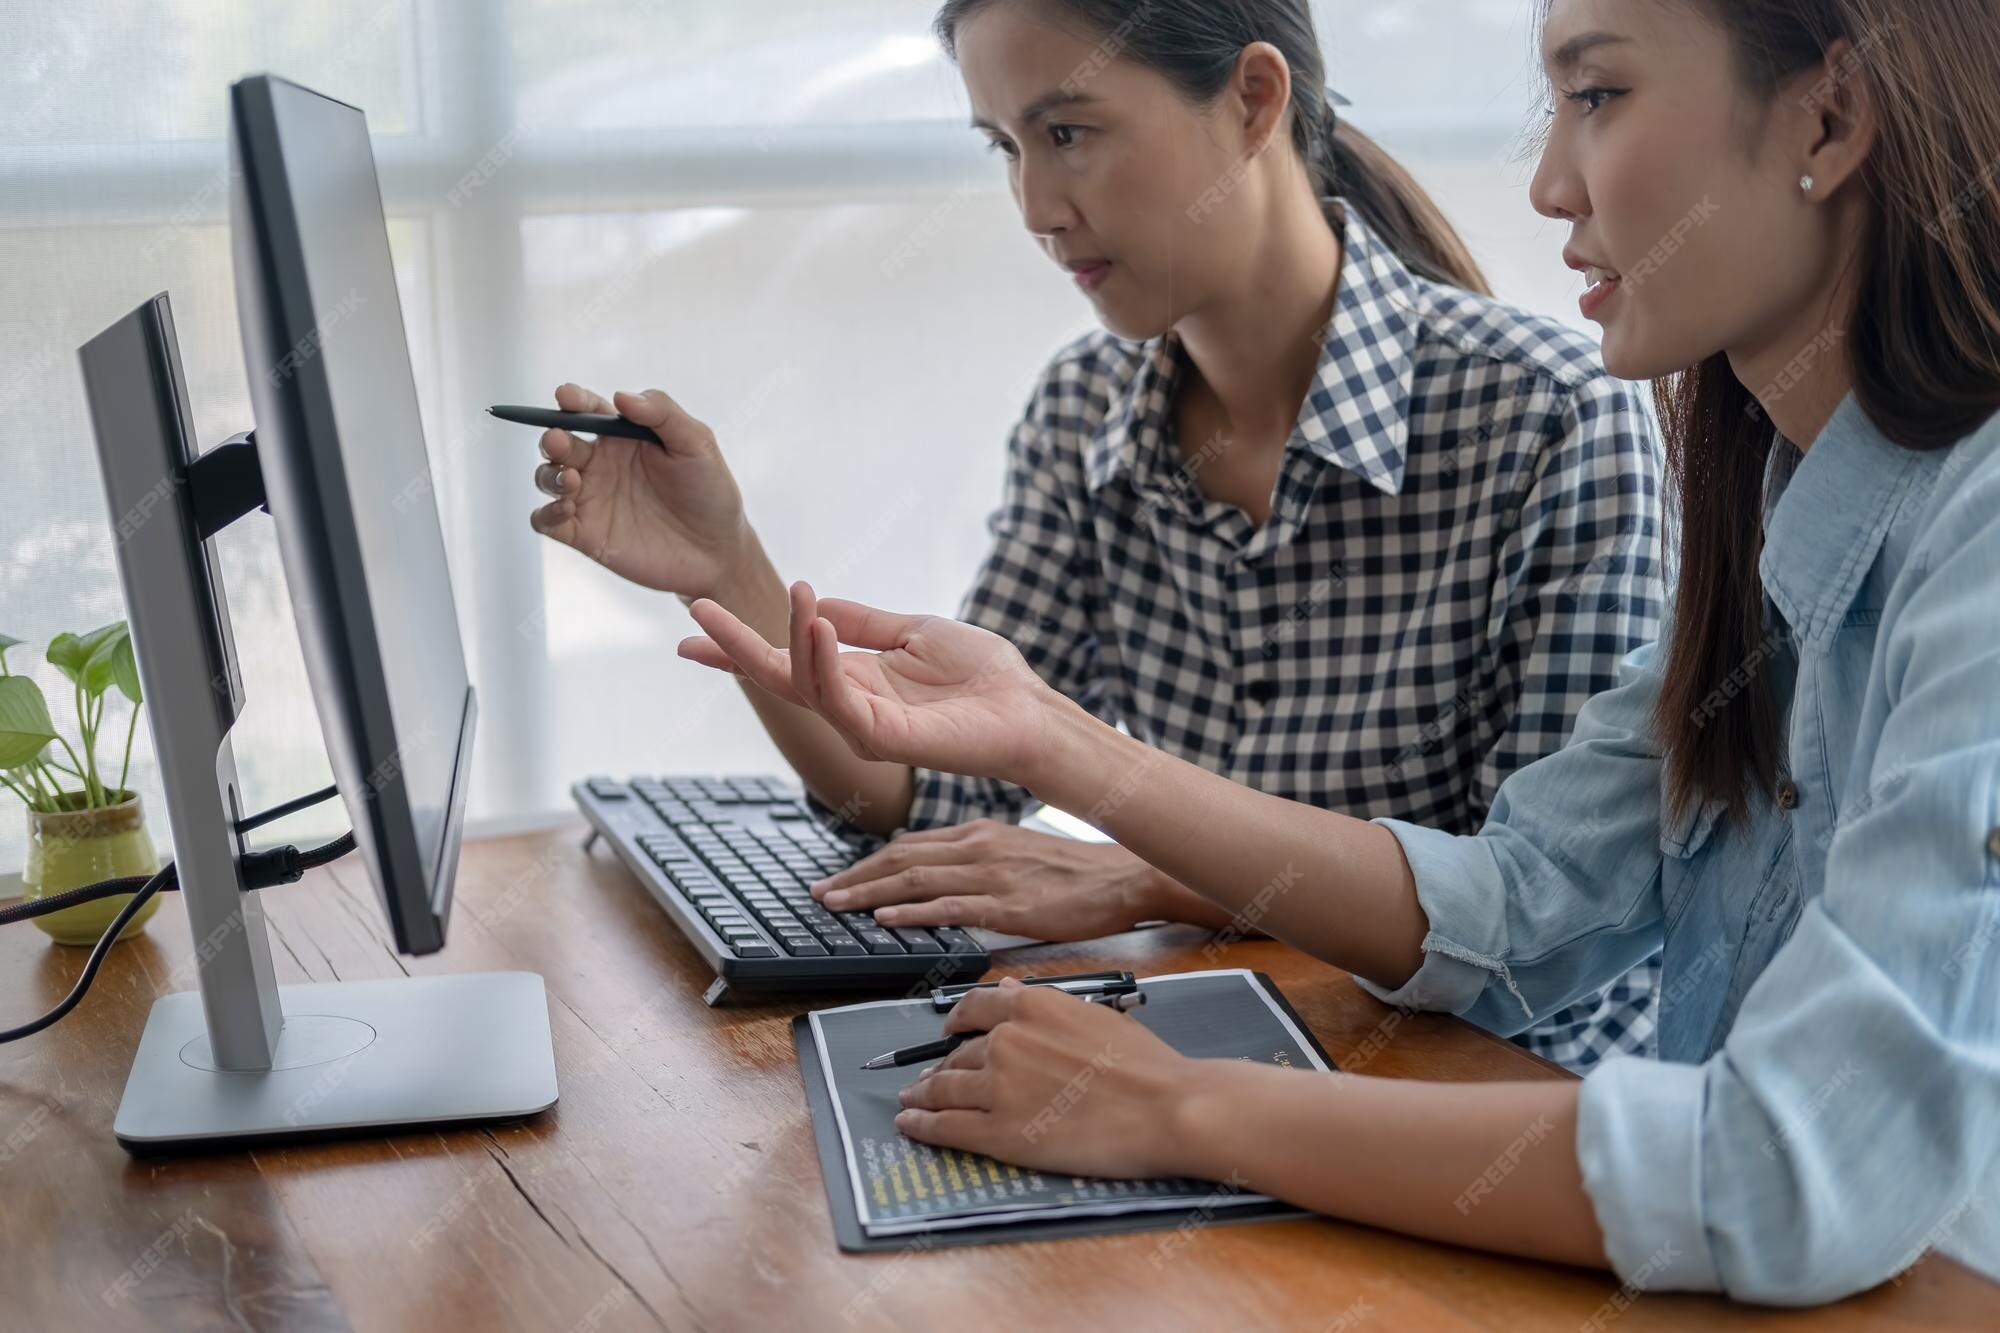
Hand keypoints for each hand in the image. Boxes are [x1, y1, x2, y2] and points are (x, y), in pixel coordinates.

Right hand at [529, 382, 755, 597]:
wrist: (718, 551)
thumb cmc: (710, 492)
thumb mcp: (697, 444)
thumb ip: (663, 413)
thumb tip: (621, 396)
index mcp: (622, 437)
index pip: (586, 410)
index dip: (572, 400)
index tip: (567, 397)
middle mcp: (600, 464)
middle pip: (559, 441)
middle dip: (553, 437)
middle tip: (559, 440)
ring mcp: (590, 499)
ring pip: (547, 477)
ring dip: (549, 474)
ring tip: (573, 479)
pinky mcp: (585, 535)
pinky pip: (546, 520)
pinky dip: (546, 512)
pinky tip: (568, 508)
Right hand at [676, 581, 1071, 786]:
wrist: (1028, 709)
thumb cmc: (982, 676)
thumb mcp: (914, 632)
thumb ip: (865, 622)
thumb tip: (819, 603)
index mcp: (855, 679)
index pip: (784, 662)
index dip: (738, 646)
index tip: (694, 623)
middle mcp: (850, 706)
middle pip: (777, 677)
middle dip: (734, 647)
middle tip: (696, 610)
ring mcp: (863, 726)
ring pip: (806, 684)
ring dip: (792, 637)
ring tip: (799, 595)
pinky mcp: (885, 738)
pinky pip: (840, 698)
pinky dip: (825, 661)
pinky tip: (819, 625)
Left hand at [812, 821, 1164, 940]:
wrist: (1122, 878)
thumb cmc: (1075, 872)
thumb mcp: (1016, 852)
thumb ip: (976, 861)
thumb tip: (936, 877)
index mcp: (979, 834)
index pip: (909, 845)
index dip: (868, 862)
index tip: (839, 877)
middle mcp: (978, 847)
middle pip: (902, 859)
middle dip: (855, 876)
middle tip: (821, 894)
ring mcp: (992, 875)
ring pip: (916, 879)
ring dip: (869, 893)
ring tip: (837, 905)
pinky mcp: (1008, 905)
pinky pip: (950, 906)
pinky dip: (912, 912)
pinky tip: (886, 919)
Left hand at [895, 977, 1196, 1178]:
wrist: (1167, 1108)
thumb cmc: (1145, 1064)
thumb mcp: (1095, 1014)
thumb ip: (1045, 1004)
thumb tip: (1008, 988)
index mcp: (1030, 1004)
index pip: (974, 1007)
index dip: (954, 1021)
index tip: (947, 1030)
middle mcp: (1005, 1039)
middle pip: (957, 1052)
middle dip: (940, 1066)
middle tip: (929, 1077)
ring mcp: (997, 1086)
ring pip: (944, 1088)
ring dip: (923, 1094)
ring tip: (913, 1100)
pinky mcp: (999, 1132)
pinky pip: (946, 1126)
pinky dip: (922, 1125)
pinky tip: (910, 1124)